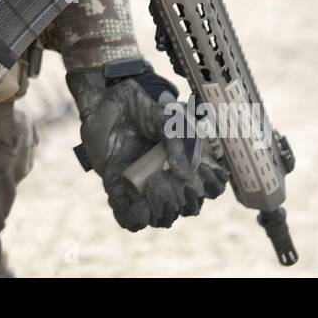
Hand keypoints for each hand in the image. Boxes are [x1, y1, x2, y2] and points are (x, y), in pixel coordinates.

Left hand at [68, 64, 227, 230]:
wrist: (105, 98)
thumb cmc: (140, 104)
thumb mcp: (167, 117)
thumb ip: (180, 142)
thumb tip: (186, 176)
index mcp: (187, 160)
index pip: (211, 187)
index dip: (212, 188)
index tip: (203, 174)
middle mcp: (169, 177)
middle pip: (189, 207)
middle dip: (186, 200)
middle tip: (170, 176)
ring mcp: (145, 186)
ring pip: (162, 217)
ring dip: (163, 210)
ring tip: (152, 185)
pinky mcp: (119, 189)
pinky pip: (130, 219)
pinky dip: (136, 219)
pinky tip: (139, 208)